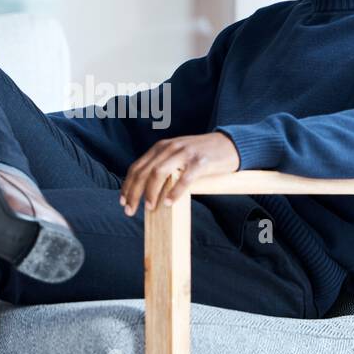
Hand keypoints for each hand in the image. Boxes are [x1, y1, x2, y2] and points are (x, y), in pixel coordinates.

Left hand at [119, 131, 239, 215]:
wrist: (229, 143)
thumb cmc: (201, 155)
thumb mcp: (177, 155)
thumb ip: (163, 166)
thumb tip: (146, 191)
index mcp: (161, 147)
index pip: (137, 167)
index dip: (127, 185)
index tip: (123, 201)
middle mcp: (170, 148)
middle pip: (144, 172)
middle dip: (134, 192)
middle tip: (130, 210)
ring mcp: (185, 153)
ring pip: (159, 173)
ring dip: (151, 192)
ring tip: (149, 208)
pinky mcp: (200, 162)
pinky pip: (184, 178)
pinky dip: (174, 192)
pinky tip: (169, 203)